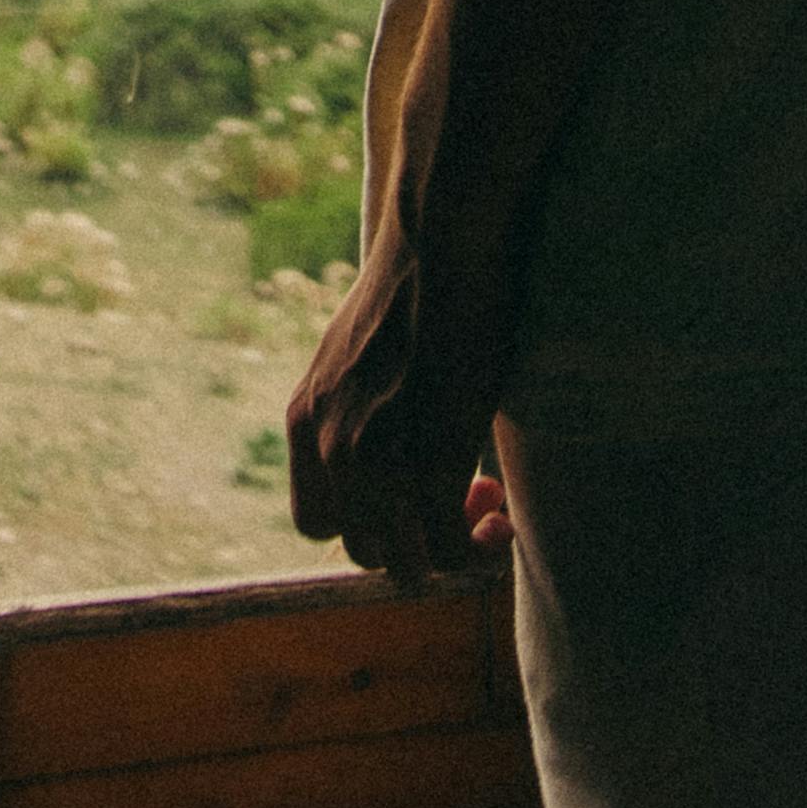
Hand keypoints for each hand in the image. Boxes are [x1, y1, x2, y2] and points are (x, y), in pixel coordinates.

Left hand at [283, 214, 509, 587]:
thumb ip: (351, 409)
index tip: (410, 505)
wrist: (440, 244)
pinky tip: (502, 519)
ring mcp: (376, 464)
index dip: (368, 524)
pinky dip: (478, 548)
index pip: (316, 522)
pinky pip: (450, 548)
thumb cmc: (413, 285)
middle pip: (363, 550)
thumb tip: (383, 441)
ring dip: (449, 552)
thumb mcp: (352, 355)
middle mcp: (329, 451)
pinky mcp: (430, 465)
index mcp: (305, 422)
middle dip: (414, 541)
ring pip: (407, 563)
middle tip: (462, 506)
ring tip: (487, 519)